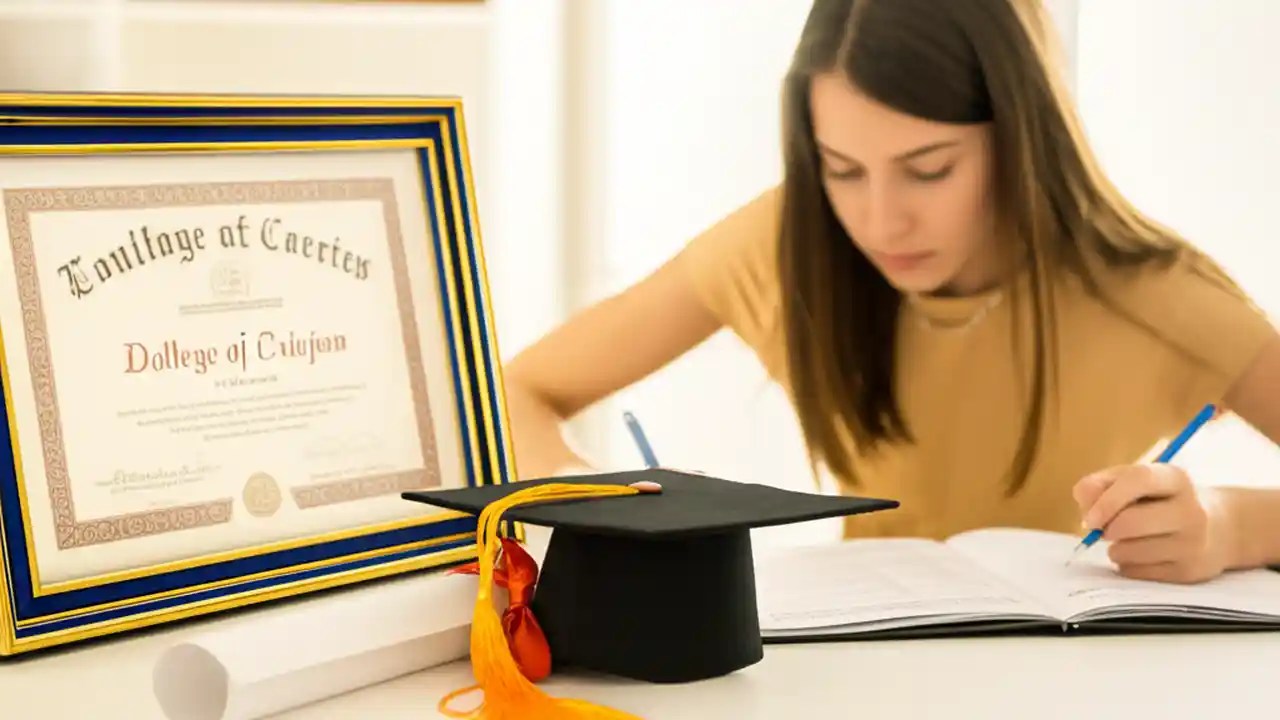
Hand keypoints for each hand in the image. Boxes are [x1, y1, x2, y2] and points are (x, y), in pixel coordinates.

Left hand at [1072, 464, 1235, 583]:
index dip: (1107, 498)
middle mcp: (1191, 510)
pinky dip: (1127, 565)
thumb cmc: (1161, 501)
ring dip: (1114, 549)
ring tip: (1124, 542)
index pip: (1138, 479)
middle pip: (1130, 522)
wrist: (1219, 528)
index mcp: (1175, 479)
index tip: (1088, 518)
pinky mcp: (1189, 571)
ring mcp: (1193, 543)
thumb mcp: (1135, 481)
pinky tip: (1139, 556)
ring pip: (1131, 551)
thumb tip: (1084, 504)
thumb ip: (1101, 485)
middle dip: (1106, 529)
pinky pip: (1138, 572)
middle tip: (1102, 530)